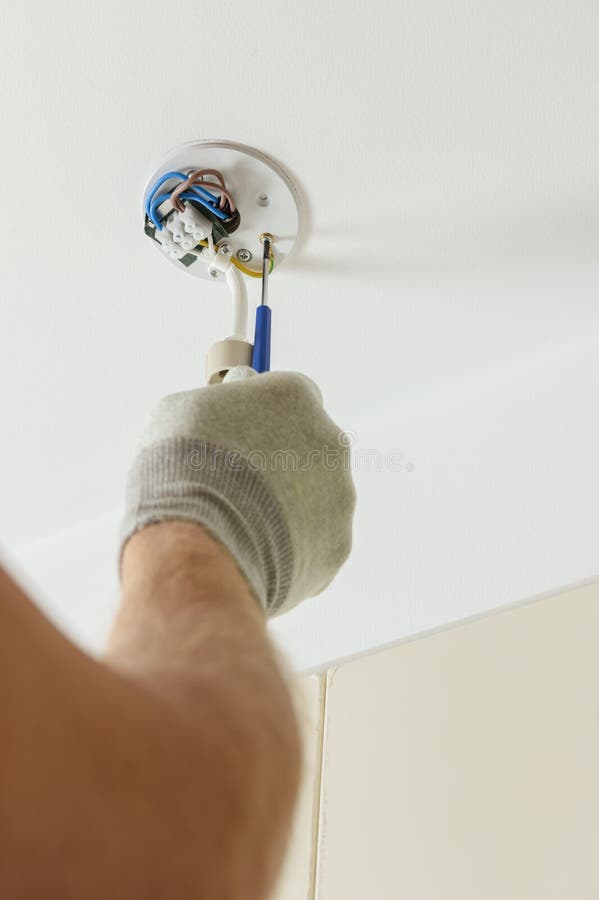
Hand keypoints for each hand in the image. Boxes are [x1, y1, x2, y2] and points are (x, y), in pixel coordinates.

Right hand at [121, 371, 355, 615]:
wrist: (198, 543)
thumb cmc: (184, 469)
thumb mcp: (184, 410)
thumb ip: (221, 398)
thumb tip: (233, 393)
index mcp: (296, 396)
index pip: (292, 396)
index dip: (265, 415)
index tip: (243, 431)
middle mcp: (330, 440)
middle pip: (309, 446)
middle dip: (279, 462)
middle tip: (239, 483)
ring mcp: (339, 495)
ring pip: (315, 497)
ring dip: (285, 505)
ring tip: (240, 522)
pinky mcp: (337, 544)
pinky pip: (313, 541)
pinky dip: (288, 547)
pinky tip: (253, 550)